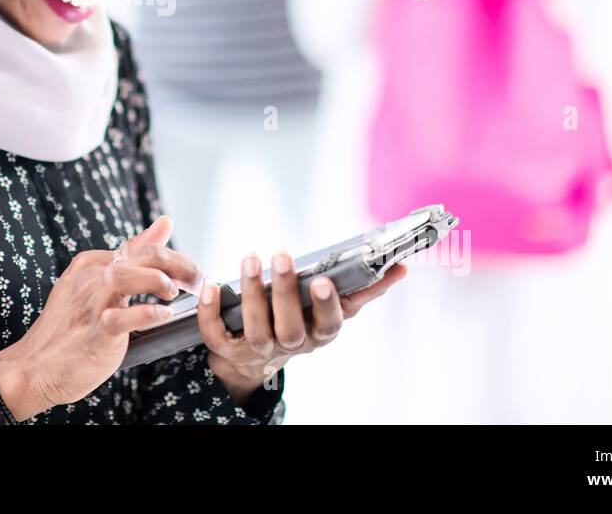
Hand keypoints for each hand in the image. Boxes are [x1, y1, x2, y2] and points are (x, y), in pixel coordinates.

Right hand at [0, 214, 200, 419]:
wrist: (35, 367)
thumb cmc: (70, 327)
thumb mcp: (98, 282)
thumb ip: (133, 254)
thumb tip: (164, 223)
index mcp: (91, 263)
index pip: (143, 248)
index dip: (176, 259)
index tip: (190, 275)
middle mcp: (90, 278)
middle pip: (143, 256)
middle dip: (179, 265)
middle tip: (197, 281)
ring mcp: (91, 304)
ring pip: (128, 276)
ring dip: (160, 282)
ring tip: (175, 293)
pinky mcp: (95, 333)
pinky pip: (121, 317)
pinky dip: (147, 314)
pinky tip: (163, 315)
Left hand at [197, 254, 409, 403]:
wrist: (255, 356)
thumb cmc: (300, 319)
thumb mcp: (332, 307)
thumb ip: (365, 288)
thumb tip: (401, 267)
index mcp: (319, 333)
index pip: (329, 325)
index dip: (327, 306)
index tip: (322, 280)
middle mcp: (291, 344)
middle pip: (290, 326)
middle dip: (285, 292)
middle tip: (282, 254)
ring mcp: (258, 349)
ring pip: (256, 328)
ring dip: (252, 293)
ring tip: (250, 258)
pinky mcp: (227, 349)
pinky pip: (216, 334)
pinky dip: (210, 310)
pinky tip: (211, 284)